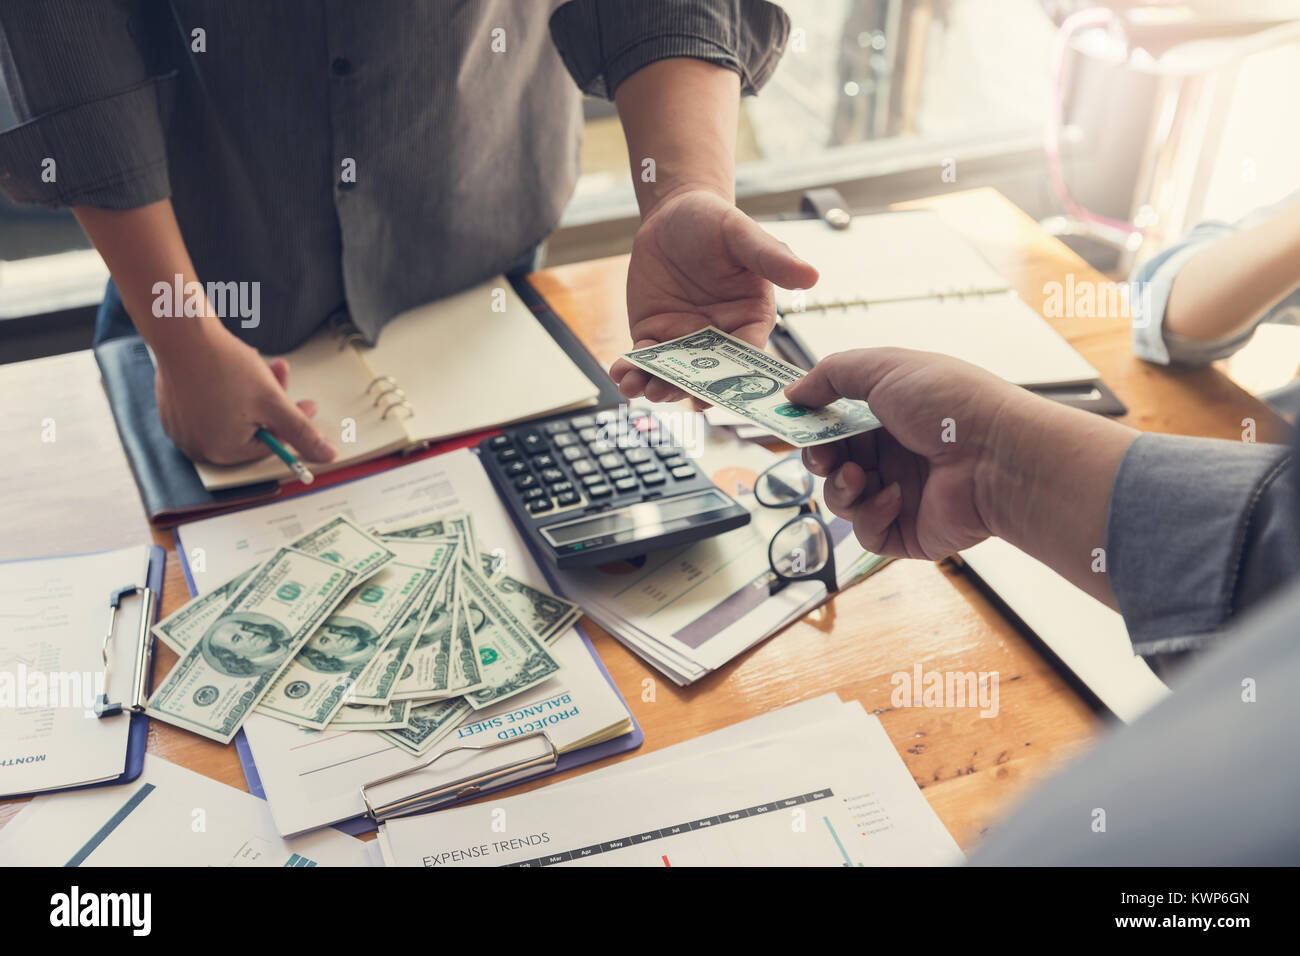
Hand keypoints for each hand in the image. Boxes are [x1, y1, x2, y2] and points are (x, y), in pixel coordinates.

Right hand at [154, 327, 335, 465]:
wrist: (181, 334)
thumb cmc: (221, 365)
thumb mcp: (274, 402)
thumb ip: (302, 433)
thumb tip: (326, 456)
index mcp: (222, 452)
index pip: (270, 444)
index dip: (293, 423)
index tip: (307, 406)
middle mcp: (198, 446)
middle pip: (252, 429)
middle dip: (274, 402)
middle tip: (282, 378)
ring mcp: (183, 429)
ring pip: (234, 415)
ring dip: (256, 392)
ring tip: (260, 365)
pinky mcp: (174, 411)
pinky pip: (212, 407)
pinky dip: (229, 391)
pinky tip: (233, 368)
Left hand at [611, 187, 818, 403]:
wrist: (674, 214)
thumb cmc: (716, 222)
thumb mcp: (743, 235)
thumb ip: (772, 258)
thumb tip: (811, 275)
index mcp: (750, 321)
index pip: (746, 357)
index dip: (733, 379)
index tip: (717, 395)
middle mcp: (719, 338)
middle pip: (705, 375)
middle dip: (684, 387)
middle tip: (664, 392)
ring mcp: (684, 340)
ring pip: (672, 373)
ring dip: (654, 384)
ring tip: (637, 386)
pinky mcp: (654, 334)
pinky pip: (644, 359)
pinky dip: (631, 369)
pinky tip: (620, 372)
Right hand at [784, 348, 1031, 559]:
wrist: (999, 456)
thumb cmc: (951, 405)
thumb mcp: (884, 368)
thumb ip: (830, 374)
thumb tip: (793, 393)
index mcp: (891, 415)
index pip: (836, 423)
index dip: (812, 425)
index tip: (791, 424)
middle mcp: (895, 454)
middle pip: (832, 463)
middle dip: (819, 458)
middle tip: (823, 455)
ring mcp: (902, 495)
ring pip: (842, 500)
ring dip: (840, 488)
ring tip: (858, 476)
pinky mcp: (909, 532)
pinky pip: (867, 532)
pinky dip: (870, 515)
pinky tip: (894, 497)